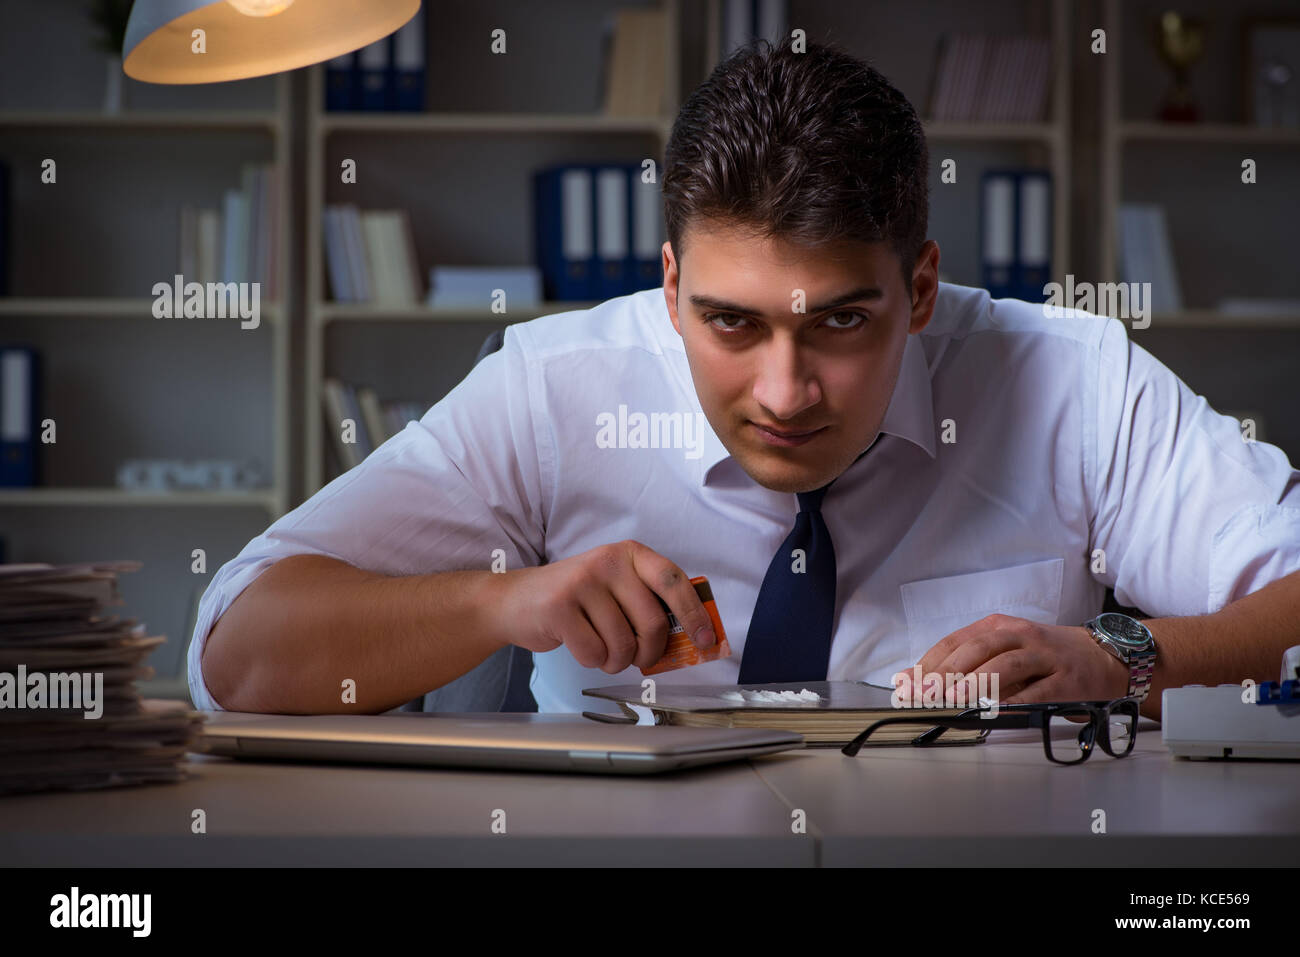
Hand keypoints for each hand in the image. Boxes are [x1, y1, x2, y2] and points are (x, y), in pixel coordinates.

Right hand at [492, 540, 715, 674]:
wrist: (517, 601)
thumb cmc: (576, 600)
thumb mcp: (616, 587)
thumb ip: (649, 603)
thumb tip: (692, 636)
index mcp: (630, 554)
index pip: (673, 581)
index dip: (694, 614)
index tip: (706, 640)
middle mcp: (608, 562)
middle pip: (652, 623)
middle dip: (650, 652)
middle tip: (640, 659)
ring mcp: (582, 583)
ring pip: (623, 644)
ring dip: (617, 660)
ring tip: (604, 650)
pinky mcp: (559, 608)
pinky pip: (594, 653)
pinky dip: (593, 661)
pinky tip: (582, 646)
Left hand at [904, 614, 1129, 705]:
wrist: (1103, 657)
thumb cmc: (1045, 656)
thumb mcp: (1003, 651)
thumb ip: (962, 664)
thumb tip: (913, 681)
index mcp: (998, 627)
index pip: (955, 642)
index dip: (929, 663)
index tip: (908, 685)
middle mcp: (1020, 636)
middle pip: (977, 649)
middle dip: (947, 673)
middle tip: (925, 694)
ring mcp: (1045, 656)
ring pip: (1006, 664)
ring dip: (977, 682)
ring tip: (955, 699)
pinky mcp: (1067, 680)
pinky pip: (1038, 691)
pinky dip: (1015, 702)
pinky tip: (997, 711)